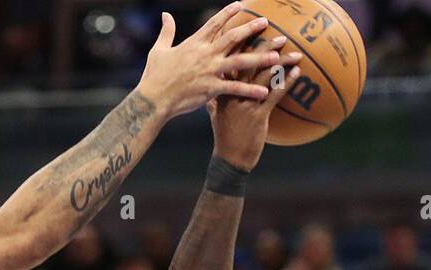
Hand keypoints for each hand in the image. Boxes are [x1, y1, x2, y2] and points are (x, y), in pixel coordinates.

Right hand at [138, 3, 284, 117]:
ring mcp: (210, 71)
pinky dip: (251, 90)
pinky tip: (266, 92)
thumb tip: (165, 14)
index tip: (241, 4)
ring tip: (277, 56)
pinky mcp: (211, 89)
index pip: (215, 22)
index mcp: (194, 42)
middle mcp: (205, 54)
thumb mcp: (158, 50)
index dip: (228, 12)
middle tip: (267, 23)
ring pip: (240, 61)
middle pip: (233, 37)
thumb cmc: (154, 76)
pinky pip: (235, 88)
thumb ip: (166, 31)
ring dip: (260, 58)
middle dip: (251, 29)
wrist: (153, 99)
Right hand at [209, 41, 301, 171]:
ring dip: (282, 63)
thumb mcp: (214, 114)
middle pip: (250, 63)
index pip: (231, 60)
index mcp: (221, 89)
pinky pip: (275, 95)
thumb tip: (212, 90)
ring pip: (265, 76)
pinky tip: (297, 74)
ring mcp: (245, 103)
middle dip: (266, 46)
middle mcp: (232, 92)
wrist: (229, 159)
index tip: (253, 31)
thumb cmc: (223, 137)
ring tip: (296, 54)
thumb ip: (215, 99)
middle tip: (281, 37)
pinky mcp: (257, 115)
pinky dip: (286, 83)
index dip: (243, 44)